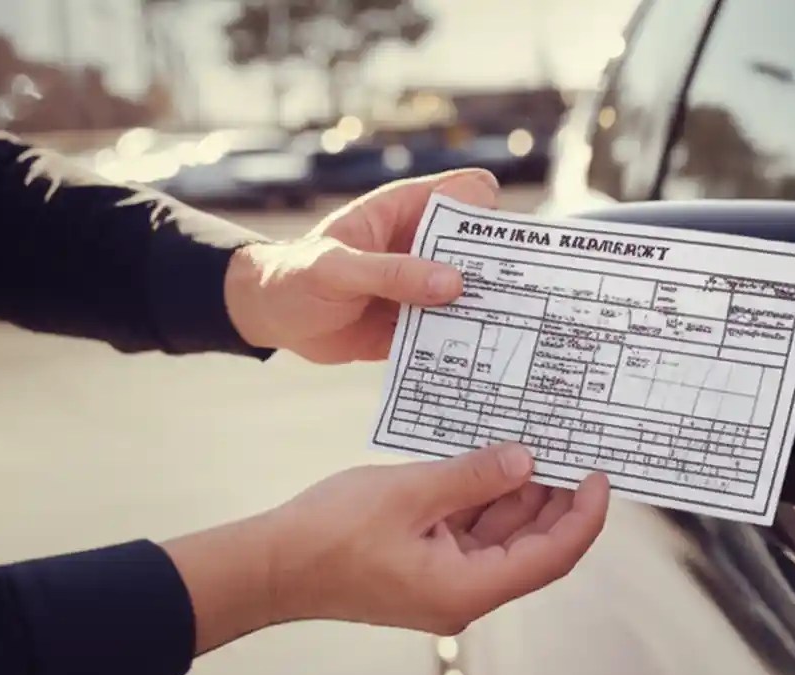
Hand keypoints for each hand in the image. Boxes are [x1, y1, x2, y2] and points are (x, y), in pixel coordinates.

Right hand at [163, 444, 609, 651]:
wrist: (272, 565)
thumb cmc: (329, 536)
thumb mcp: (410, 493)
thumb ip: (474, 476)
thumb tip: (526, 460)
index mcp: (467, 589)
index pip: (551, 556)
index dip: (584, 517)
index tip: (600, 477)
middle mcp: (464, 592)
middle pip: (532, 546)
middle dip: (556, 499)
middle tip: (573, 450)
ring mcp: (445, 580)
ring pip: (503, 536)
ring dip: (521, 494)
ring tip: (539, 445)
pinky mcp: (427, 564)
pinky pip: (473, 531)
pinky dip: (487, 498)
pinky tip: (496, 461)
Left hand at [223, 169, 498, 362]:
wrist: (271, 317)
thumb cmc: (295, 276)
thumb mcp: (337, 270)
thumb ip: (392, 273)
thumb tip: (453, 284)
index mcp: (405, 212)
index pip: (465, 193)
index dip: (488, 214)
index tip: (502, 247)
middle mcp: (422, 245)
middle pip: (479, 247)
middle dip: (502, 268)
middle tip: (523, 296)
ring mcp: (422, 284)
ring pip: (470, 291)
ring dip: (487, 310)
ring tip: (515, 333)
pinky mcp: (417, 321)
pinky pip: (449, 330)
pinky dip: (463, 343)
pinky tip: (483, 360)